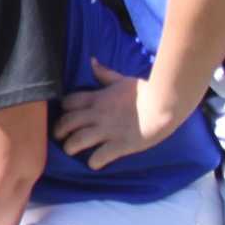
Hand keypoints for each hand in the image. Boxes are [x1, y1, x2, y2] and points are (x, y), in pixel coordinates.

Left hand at [54, 61, 182, 169]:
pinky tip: (94, 163)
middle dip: (58, 131)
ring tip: (71, 151)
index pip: (68, 102)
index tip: (65, 114)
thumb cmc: (146, 92)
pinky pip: (99, 157)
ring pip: (77, 141)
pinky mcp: (119, 145)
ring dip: (70, 147)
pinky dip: (94, 162)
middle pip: (66, 123)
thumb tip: (92, 61)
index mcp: (97, 99)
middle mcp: (98, 115)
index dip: (63, 109)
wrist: (166, 105)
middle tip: (59, 137)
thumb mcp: (122, 80)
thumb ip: (105, 74)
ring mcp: (107, 131)